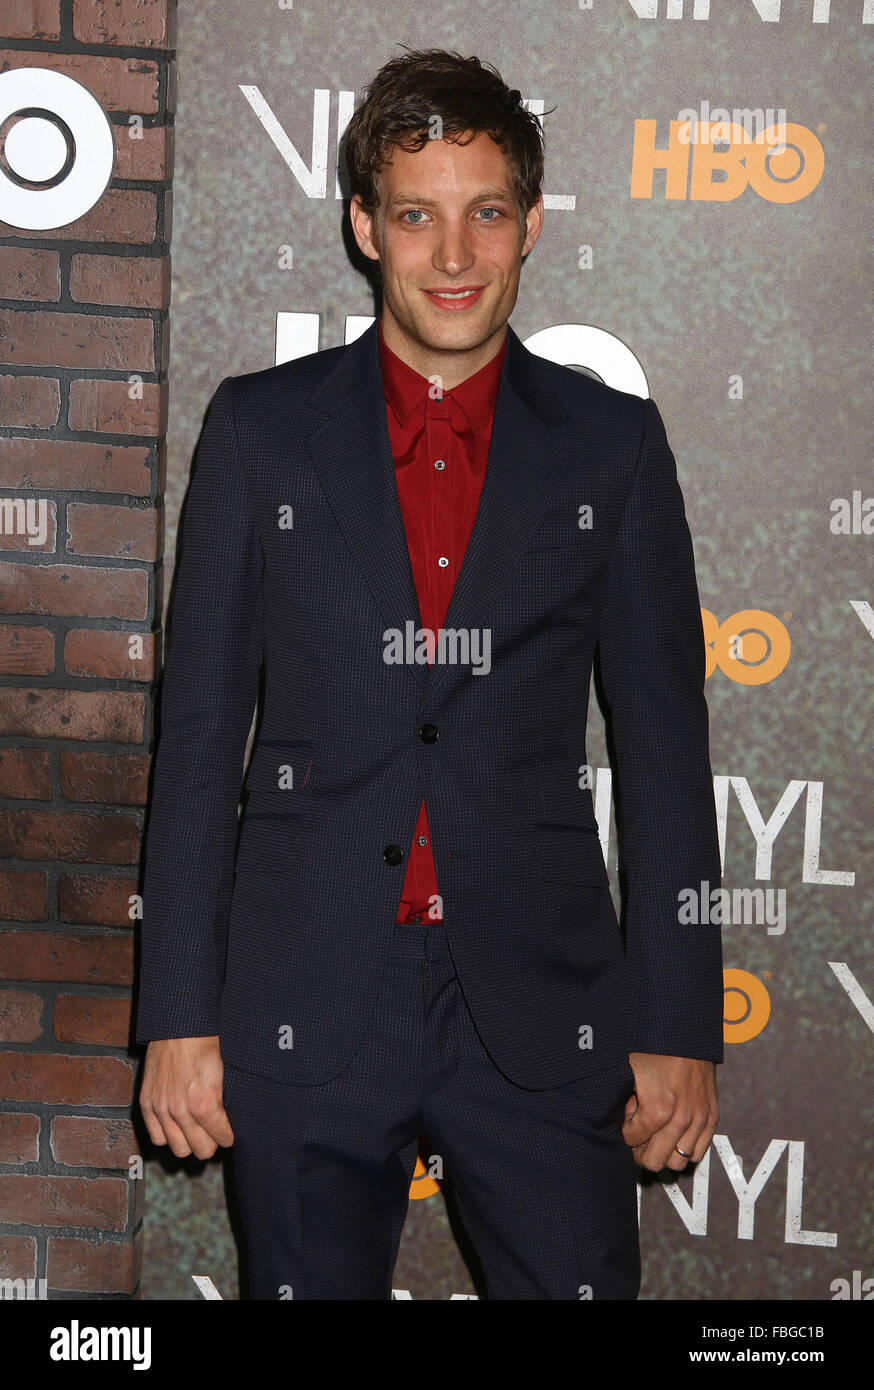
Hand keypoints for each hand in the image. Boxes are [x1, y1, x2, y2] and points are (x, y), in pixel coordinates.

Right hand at [139, 1036, 233, 1158]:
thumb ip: (222, 1101)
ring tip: (195, 1132)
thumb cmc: (204, 1044)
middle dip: (210, 1143)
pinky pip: (156, 1137)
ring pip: (178, 1149)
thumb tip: (227, 1121)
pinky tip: (176, 1125)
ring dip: (189, 1143)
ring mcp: (161, 1108)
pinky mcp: (147, 1103)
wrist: (177, 1026)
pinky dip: (167, 1135)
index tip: (228, 1134)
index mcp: (204, 1104)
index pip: (221, 1138)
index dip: (228, 1136)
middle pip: (200, 1150)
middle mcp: (180, 1111)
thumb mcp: (222, 1073)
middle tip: (213, 1134)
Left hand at [622, 1053, 717, 1171]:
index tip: (629, 1117)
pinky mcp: (712, 1117)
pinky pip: (699, 1150)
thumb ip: (624, 1100)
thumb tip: (624, 1118)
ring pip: (679, 1161)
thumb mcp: (629, 1070)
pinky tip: (675, 1130)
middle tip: (639, 1133)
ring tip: (658, 1130)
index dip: (626, 1131)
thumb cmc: (655, 1046)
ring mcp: (699, 1119)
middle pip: (656, 1161)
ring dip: (664, 1150)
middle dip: (642, 1149)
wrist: (686, 1032)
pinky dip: (685, 1147)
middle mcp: (681, 1119)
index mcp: (657, 1108)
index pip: (633, 1141)